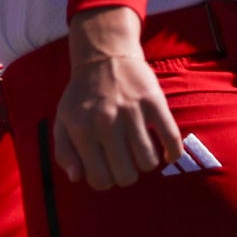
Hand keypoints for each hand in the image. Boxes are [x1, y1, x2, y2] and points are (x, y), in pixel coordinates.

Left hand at [53, 6, 181, 189]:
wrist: (104, 55)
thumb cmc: (82, 95)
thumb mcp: (63, 121)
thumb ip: (64, 152)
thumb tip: (77, 178)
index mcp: (82, 130)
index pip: (99, 180)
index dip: (105, 181)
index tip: (107, 169)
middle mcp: (106, 122)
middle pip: (126, 176)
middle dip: (126, 174)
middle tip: (124, 161)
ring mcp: (131, 111)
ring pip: (148, 162)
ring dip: (146, 163)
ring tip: (140, 151)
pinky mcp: (153, 101)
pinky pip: (171, 138)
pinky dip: (173, 153)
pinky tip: (167, 154)